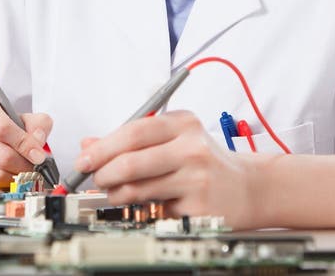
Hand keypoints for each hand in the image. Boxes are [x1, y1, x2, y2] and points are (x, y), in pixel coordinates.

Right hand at [0, 94, 52, 190]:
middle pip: (0, 154)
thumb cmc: (3, 126)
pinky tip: (7, 179)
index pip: (2, 127)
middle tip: (33, 167)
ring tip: (21, 172)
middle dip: (22, 165)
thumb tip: (37, 140)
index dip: (24, 143)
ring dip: (13, 178)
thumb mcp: (24, 118)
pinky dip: (0, 187)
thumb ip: (38, 124)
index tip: (38, 154)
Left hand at [75, 110, 269, 228]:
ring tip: (112, 193)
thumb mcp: (175, 139)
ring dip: (115, 194)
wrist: (250, 187)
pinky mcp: (198, 207)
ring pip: (138, 189)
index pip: (134, 130)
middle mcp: (192, 148)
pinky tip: (142, 204)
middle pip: (132, 161)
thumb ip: (133, 140)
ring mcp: (196, 179)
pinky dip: (140, 209)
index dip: (103, 146)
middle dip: (103, 173)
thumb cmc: (206, 161)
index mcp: (184, 124)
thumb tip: (89, 145)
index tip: (84, 158)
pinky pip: (154, 210)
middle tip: (93, 179)